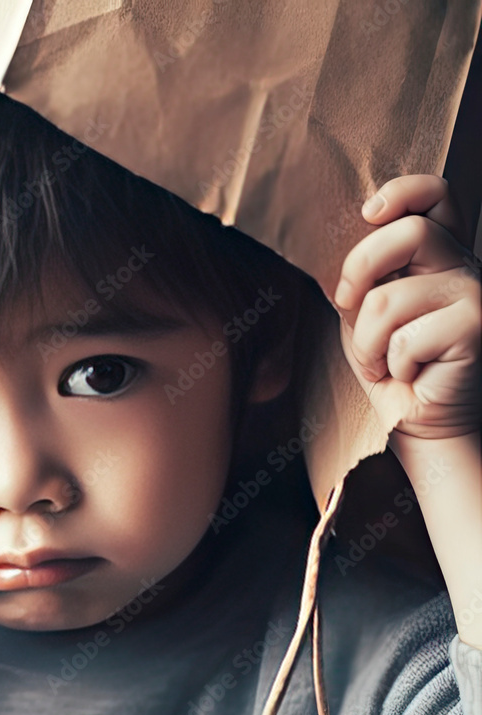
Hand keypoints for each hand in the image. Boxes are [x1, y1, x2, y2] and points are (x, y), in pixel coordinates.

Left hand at [333, 174, 479, 443]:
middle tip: (349, 307)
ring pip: (389, 299)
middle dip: (360, 272)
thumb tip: (347, 243)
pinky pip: (405, 338)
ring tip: (384, 360)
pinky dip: (392, 364)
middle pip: (409, 234)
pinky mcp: (476, 326)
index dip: (403, 192)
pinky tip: (411, 373)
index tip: (369, 213)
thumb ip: (367, 275)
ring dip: (368, 342)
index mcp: (440, 255)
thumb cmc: (392, 365)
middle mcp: (464, 266)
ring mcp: (476, 294)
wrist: (421, 420)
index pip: (436, 196)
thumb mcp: (367, 311)